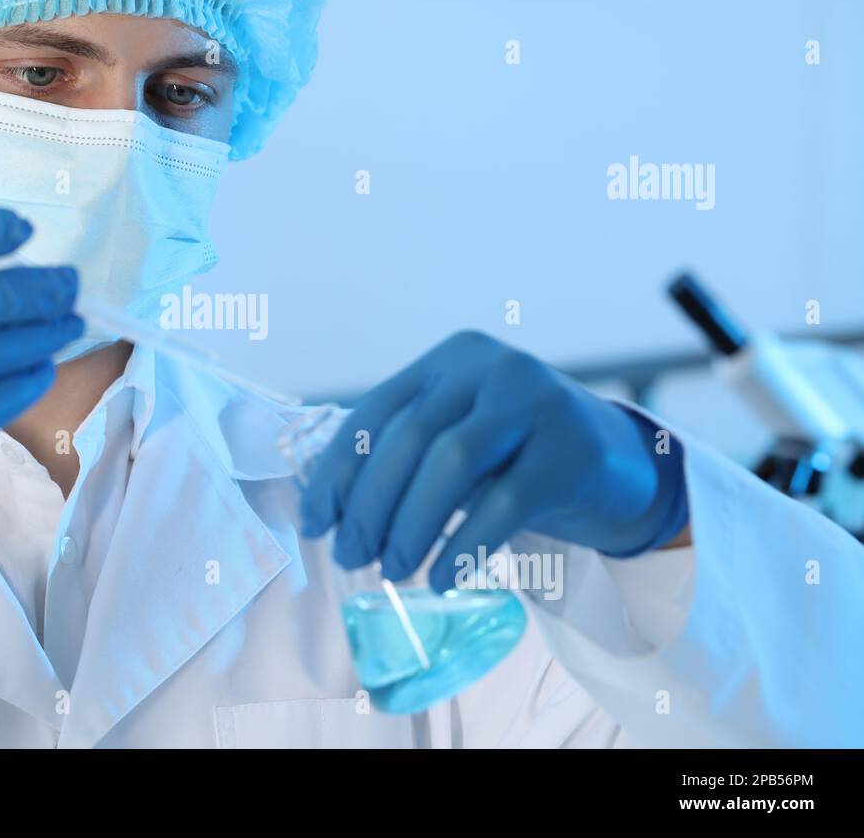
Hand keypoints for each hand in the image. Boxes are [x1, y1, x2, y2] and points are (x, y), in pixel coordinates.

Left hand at [300, 331, 686, 591]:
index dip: (338, 472)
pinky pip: (504, 502)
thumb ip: (407, 456)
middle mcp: (491, 368)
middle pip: (408, 437)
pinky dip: (464, 545)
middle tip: (351, 556)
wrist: (623, 465)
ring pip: (452, 463)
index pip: (376, 412)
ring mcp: (536, 401)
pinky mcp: (572, 448)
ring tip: (391, 570)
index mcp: (451, 360)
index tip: (316, 523)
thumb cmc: (519, 457)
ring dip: (410, 525)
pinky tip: (442, 579)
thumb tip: (330, 512)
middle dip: (369, 505)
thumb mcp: (460, 438)